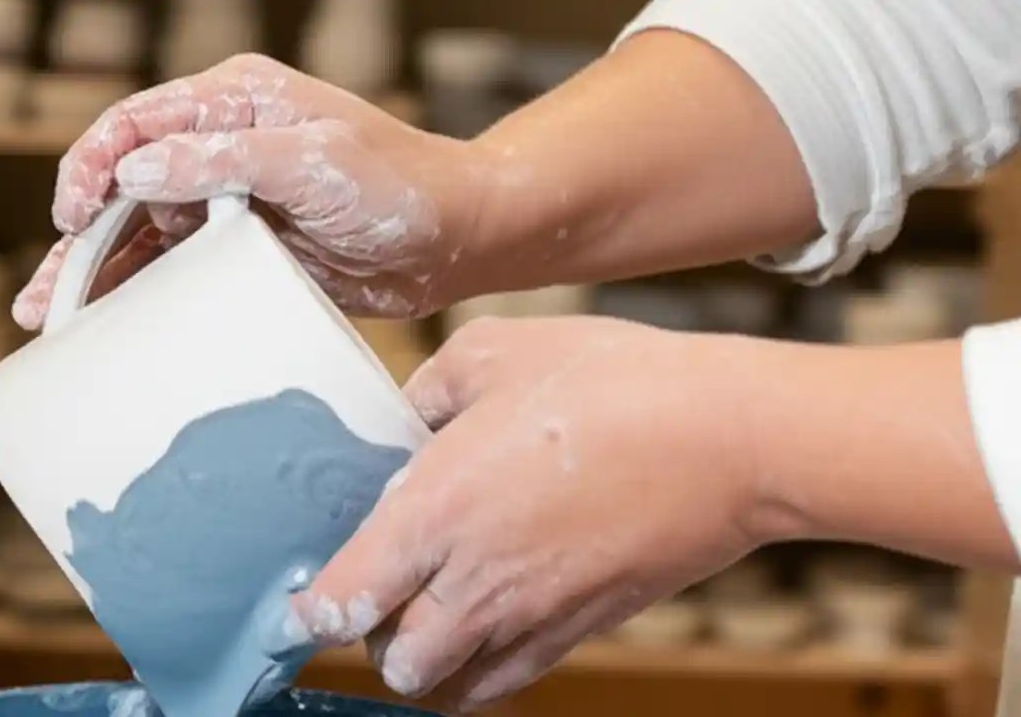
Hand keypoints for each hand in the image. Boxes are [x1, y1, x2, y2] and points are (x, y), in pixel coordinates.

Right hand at [13, 54, 493, 328]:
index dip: (92, 167)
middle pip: (126, 187)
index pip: (136, 123)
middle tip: (46, 297)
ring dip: (98, 275)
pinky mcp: (244, 251)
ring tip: (50, 321)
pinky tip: (108, 329)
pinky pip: (179, 271)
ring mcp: (230, 202)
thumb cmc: (399, 183)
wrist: (454, 237)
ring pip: (143, 235)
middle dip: (80, 239)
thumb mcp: (312, 160)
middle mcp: (222, 148)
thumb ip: (221, 161)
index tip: (72, 217)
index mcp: (234, 104)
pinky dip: (142, 297)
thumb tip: (134, 171)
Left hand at [290, 316, 773, 712]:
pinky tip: (486, 626)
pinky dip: (479, 673)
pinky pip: (507, 684)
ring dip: (424, 661)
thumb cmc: (616, 384)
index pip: (344, 600)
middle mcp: (474, 579)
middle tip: (377, 593)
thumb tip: (411, 417)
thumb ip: (432, 387)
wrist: (729, 439)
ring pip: (445, 684)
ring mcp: (532, 615)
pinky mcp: (582, 629)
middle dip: (371, 635)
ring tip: (428, 615)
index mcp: (437, 510)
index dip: (312, 610)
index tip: (304, 601)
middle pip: (390, 659)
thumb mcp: (500, 350)